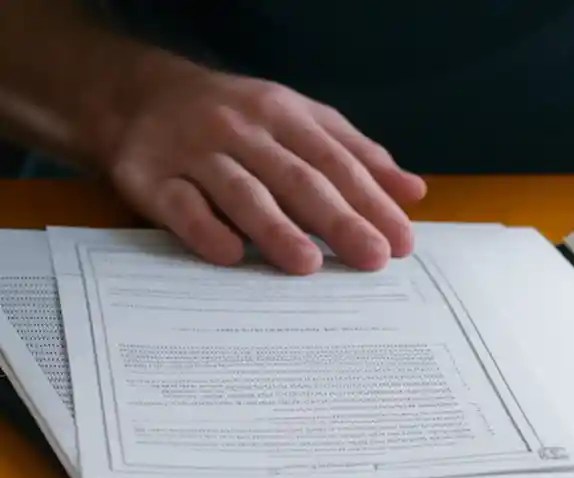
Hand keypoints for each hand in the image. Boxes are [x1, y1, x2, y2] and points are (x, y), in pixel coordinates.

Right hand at [98, 61, 425, 273]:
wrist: (138, 94)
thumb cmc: (239, 119)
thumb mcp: (300, 121)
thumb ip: (356, 155)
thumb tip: (413, 192)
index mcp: (283, 114)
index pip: (336, 161)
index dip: (371, 201)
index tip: (401, 240)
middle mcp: (240, 130)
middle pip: (296, 178)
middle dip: (338, 219)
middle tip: (372, 257)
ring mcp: (193, 152)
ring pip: (241, 192)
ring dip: (275, 229)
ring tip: (307, 265)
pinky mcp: (149, 177)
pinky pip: (179, 205)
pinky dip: (204, 229)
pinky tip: (230, 256)